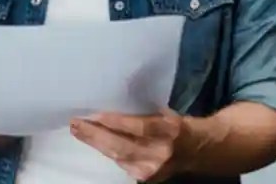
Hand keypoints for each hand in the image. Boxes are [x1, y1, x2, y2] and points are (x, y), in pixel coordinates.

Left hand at [70, 108, 189, 182]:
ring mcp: (154, 169)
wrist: (199, 150)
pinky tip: (94, 143)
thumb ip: (143, 112)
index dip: (115, 122)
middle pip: (123, 146)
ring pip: (119, 157)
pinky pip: (122, 165)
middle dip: (96, 135)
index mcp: (170, 130)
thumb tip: (111, 101)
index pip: (139, 127)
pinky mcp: (148, 178)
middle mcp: (161, 152)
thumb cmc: (178, 126)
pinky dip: (107, 153)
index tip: (94, 114)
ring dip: (96, 144)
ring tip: (78, 131)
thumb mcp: (165, 113)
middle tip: (75, 124)